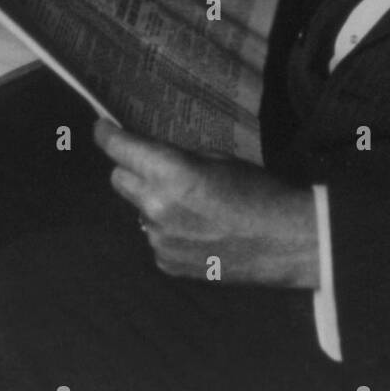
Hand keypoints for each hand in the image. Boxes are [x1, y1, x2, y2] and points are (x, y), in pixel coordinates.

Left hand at [93, 119, 319, 288]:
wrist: (287, 241)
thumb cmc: (259, 192)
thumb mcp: (219, 159)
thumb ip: (179, 157)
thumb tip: (153, 154)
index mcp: (170, 173)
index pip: (119, 149)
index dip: (106, 134)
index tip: (102, 127)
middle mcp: (156, 206)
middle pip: (119, 179)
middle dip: (131, 168)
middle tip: (156, 165)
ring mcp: (159, 239)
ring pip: (137, 210)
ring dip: (153, 202)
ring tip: (192, 205)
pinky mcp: (167, 263)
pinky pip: (154, 237)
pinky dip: (167, 230)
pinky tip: (199, 230)